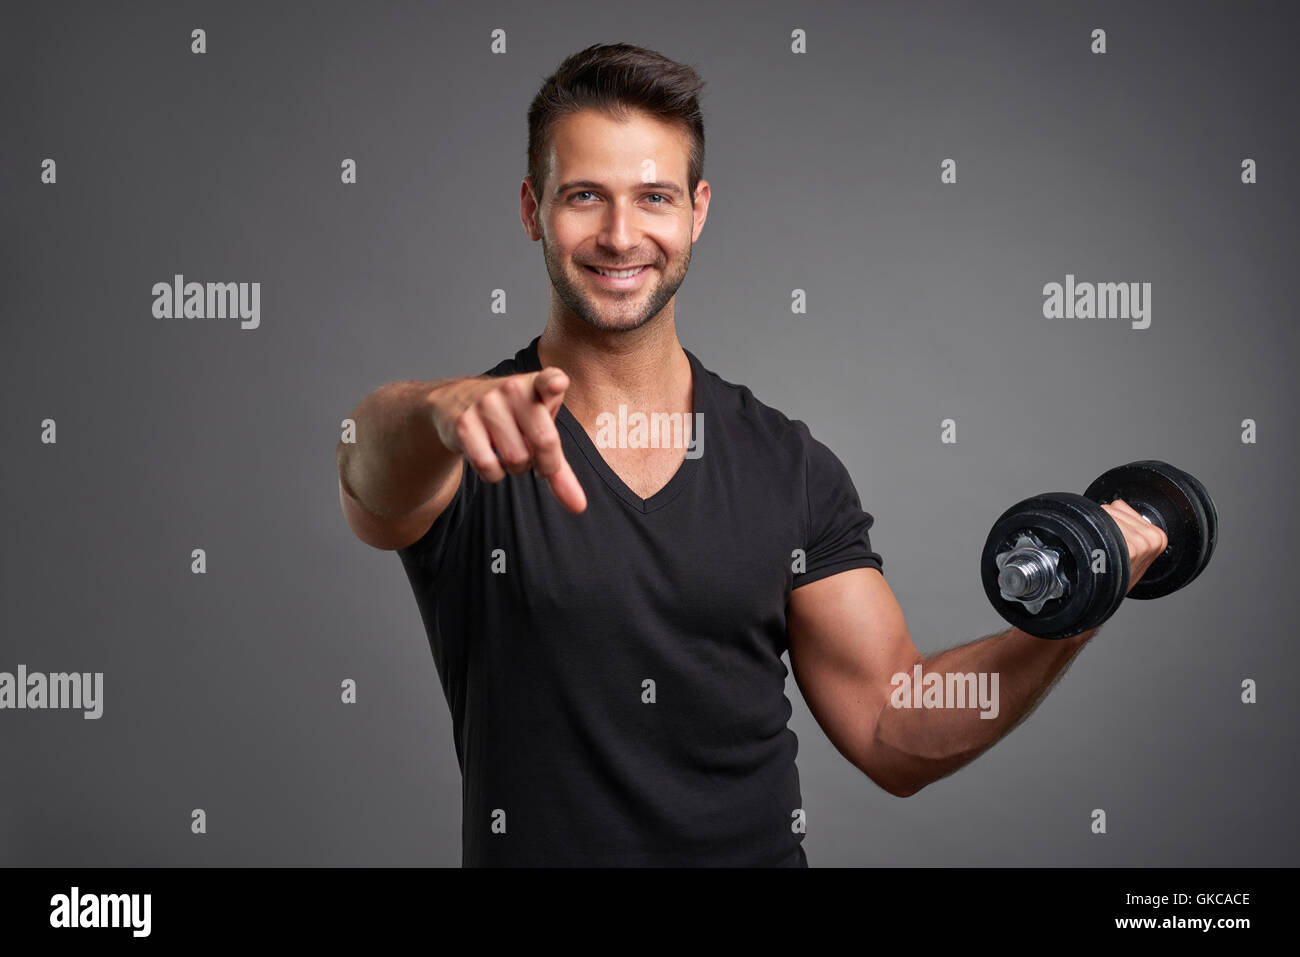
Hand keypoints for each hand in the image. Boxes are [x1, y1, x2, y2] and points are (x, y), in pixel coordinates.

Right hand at [429, 368, 586, 513]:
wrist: (457, 401)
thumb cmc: (513, 418)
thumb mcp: (540, 432)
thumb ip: (561, 468)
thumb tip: (578, 506)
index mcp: (537, 385)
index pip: (548, 379)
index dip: (553, 383)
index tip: (557, 384)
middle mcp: (512, 388)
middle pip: (544, 440)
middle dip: (546, 465)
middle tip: (538, 463)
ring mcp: (486, 404)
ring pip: (516, 459)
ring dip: (516, 468)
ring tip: (509, 452)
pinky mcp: (463, 423)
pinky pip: (488, 466)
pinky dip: (494, 474)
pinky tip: (490, 457)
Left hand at [1100, 499, 1169, 593]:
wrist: (1105, 596)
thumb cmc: (1118, 573)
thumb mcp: (1133, 548)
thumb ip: (1130, 524)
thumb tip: (1117, 505)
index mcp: (1158, 536)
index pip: (1120, 507)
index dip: (1109, 521)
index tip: (1112, 539)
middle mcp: (1152, 539)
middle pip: (1111, 510)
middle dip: (1103, 524)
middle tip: (1105, 547)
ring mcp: (1141, 544)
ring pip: (1105, 516)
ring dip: (1097, 531)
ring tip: (1103, 551)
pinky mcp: (1129, 549)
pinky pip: (1102, 525)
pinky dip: (1093, 535)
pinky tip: (1098, 552)